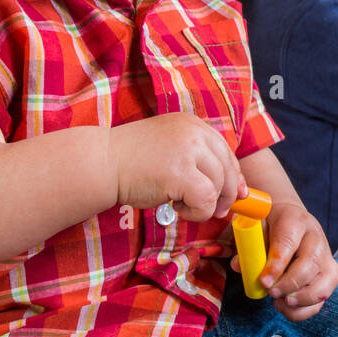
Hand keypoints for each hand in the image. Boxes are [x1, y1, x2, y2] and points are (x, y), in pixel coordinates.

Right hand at [106, 112, 246, 222]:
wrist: (101, 163)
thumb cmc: (130, 160)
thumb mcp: (169, 148)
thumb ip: (195, 159)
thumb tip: (229, 185)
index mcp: (192, 124)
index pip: (225, 151)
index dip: (233, 175)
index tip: (236, 193)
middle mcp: (194, 132)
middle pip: (228, 167)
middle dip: (227, 194)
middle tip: (218, 211)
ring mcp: (188, 150)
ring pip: (218, 185)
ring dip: (204, 203)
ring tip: (180, 204)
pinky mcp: (181, 172)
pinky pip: (206, 199)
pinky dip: (197, 211)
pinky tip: (176, 208)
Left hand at [231, 201, 337, 320]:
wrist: (292, 220)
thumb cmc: (272, 225)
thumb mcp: (257, 227)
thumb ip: (249, 246)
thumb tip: (240, 265)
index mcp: (294, 221)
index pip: (288, 241)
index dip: (277, 264)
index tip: (264, 281)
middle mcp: (315, 238)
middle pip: (310, 263)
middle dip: (290, 283)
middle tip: (271, 293)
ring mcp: (325, 257)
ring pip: (325, 282)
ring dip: (302, 298)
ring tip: (280, 302)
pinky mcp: (329, 275)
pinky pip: (323, 297)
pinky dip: (305, 309)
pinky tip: (286, 306)